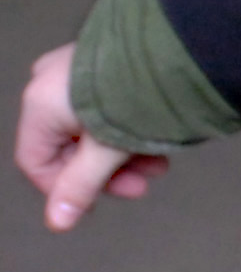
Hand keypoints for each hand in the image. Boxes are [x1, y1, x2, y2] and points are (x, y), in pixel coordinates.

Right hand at [16, 44, 167, 230]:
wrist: (174, 48)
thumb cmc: (135, 97)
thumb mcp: (106, 150)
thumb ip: (80, 186)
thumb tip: (57, 224)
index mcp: (39, 103)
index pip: (35, 161)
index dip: (63, 188)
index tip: (97, 202)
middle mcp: (49, 82)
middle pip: (67, 145)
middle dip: (105, 170)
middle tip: (141, 183)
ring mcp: (75, 68)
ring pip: (90, 126)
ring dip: (122, 152)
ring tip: (159, 164)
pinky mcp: (102, 62)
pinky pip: (105, 105)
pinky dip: (126, 127)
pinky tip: (156, 138)